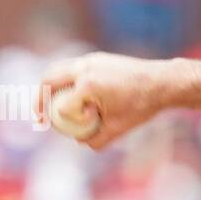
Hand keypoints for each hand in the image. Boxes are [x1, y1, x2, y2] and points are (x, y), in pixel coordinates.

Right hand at [36, 51, 173, 149]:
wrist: (162, 82)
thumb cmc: (141, 107)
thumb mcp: (118, 129)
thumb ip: (96, 139)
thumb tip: (79, 142)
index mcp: (88, 86)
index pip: (62, 106)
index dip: (59, 121)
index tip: (63, 130)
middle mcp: (85, 68)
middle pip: (48, 80)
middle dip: (39, 98)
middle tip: (39, 115)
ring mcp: (90, 60)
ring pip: (58, 70)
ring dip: (50, 86)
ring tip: (49, 104)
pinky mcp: (97, 57)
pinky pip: (72, 68)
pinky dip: (65, 80)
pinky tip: (71, 94)